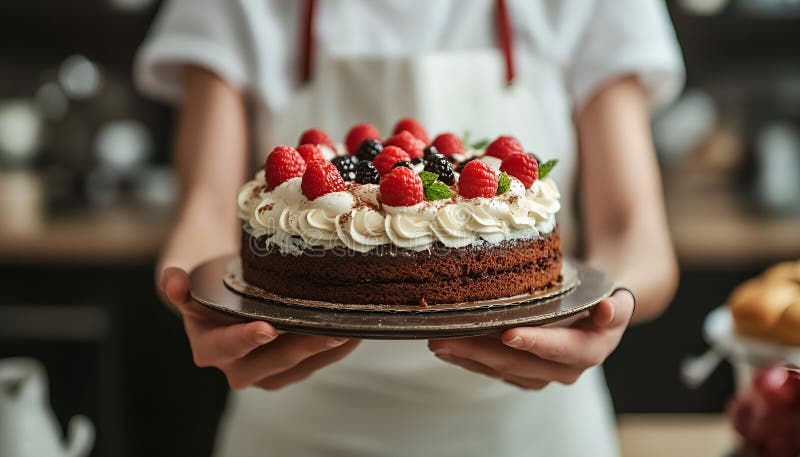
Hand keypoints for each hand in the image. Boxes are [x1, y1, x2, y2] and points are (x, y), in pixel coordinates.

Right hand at [160, 266, 359, 389]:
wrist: (221, 271)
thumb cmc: (202, 268)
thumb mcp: (181, 266)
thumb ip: (175, 277)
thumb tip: (174, 284)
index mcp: (206, 344)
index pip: (223, 348)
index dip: (244, 341)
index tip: (267, 328)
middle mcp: (234, 363)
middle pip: (268, 363)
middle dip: (300, 348)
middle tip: (328, 330)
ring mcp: (264, 366)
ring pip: (296, 367)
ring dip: (323, 351)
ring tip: (349, 329)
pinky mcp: (288, 362)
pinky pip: (312, 361)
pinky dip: (333, 348)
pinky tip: (355, 329)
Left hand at [427, 290, 634, 389]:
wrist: (598, 317)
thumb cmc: (602, 301)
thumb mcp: (616, 300)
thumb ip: (615, 307)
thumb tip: (607, 310)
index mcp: (588, 351)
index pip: (559, 349)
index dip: (534, 342)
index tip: (508, 334)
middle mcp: (563, 370)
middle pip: (518, 364)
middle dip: (480, 352)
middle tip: (446, 339)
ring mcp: (540, 375)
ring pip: (500, 370)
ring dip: (467, 357)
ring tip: (437, 342)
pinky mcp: (522, 374)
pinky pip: (493, 370)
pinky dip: (469, 359)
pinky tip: (447, 347)